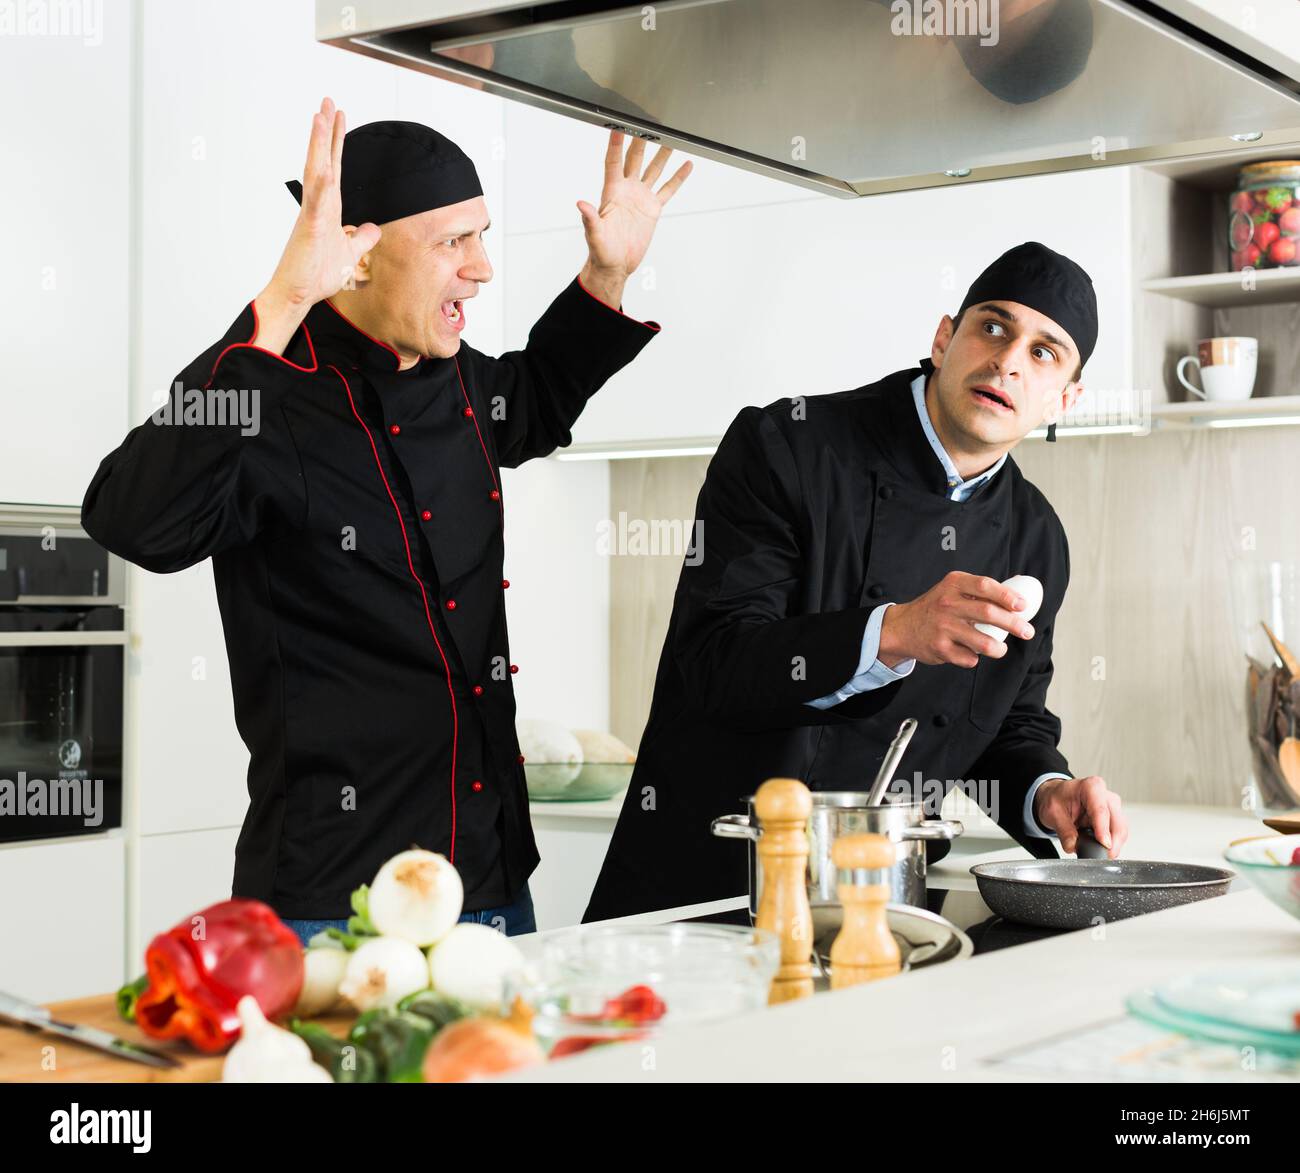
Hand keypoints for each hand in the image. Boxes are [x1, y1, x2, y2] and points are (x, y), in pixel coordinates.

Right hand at [254, 97, 381, 352]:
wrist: (298, 294)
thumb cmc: (316, 275)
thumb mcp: (349, 254)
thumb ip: (362, 239)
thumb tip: (374, 228)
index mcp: (328, 208)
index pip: (335, 168)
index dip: (337, 142)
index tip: (338, 116)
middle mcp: (319, 205)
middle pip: (324, 160)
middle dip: (327, 130)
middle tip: (328, 100)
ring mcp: (312, 213)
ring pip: (316, 171)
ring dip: (319, 143)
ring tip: (320, 114)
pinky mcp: (309, 227)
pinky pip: (316, 201)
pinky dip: (320, 182)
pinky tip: (323, 163)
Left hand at [576, 131, 691, 305]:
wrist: (615, 265)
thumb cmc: (601, 252)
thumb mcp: (595, 236)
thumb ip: (590, 219)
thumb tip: (581, 204)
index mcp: (611, 192)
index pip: (613, 162)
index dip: (616, 144)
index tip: (618, 125)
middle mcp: (627, 190)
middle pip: (635, 158)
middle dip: (641, 139)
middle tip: (647, 121)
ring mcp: (641, 198)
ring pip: (653, 169)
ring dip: (661, 154)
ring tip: (670, 137)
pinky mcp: (652, 209)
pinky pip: (667, 189)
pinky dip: (677, 178)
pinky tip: (686, 166)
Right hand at [878, 571, 1035, 668]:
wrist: (902, 627)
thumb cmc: (934, 607)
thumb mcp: (951, 589)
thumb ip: (979, 589)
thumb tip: (1017, 584)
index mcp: (953, 584)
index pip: (985, 586)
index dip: (1007, 596)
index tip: (1022, 606)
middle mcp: (947, 604)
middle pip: (988, 613)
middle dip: (1014, 624)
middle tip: (1027, 632)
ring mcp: (942, 627)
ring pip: (982, 642)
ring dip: (998, 648)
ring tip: (1001, 648)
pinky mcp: (939, 648)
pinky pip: (968, 658)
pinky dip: (973, 658)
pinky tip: (969, 653)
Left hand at [1033, 775, 1128, 857]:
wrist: (1057, 796)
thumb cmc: (1056, 798)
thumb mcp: (1053, 813)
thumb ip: (1064, 831)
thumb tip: (1073, 846)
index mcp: (1091, 787)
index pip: (1101, 810)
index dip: (1103, 829)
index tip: (1104, 844)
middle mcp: (1106, 795)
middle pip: (1117, 822)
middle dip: (1112, 842)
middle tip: (1101, 856)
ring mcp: (1113, 807)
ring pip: (1121, 830)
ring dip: (1113, 845)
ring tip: (1097, 853)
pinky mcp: (1114, 818)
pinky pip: (1118, 834)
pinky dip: (1111, 844)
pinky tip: (1100, 848)